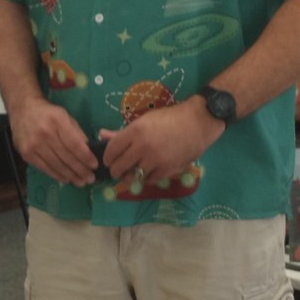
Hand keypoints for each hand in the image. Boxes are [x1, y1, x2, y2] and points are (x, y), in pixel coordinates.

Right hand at [9, 96, 100, 185]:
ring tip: (81, 182)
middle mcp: (44, 133)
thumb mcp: (65, 116)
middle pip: (66, 157)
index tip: (94, 165)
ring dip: (71, 176)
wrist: (23, 109)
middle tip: (90, 178)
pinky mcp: (26, 154)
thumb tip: (88, 151)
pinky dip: (57, 175)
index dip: (85, 157)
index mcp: (57, 121)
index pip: (74, 144)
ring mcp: (33, 145)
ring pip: (56, 165)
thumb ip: (76, 133)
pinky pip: (45, 168)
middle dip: (80, 170)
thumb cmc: (48, 113)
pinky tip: (66, 179)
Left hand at [99, 99, 218, 183]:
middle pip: (119, 166)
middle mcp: (142, 146)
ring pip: (133, 176)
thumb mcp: (145, 120)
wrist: (198, 122)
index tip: (108, 161)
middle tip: (117, 171)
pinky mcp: (167, 169)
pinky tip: (147, 173)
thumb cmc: (170, 118)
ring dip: (130, 177)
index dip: (107, 158)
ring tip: (131, 174)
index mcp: (135, 131)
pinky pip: (150, 180)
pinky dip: (147, 178)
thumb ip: (122, 132)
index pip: (112, 149)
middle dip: (116, 171)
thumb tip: (101, 134)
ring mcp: (155, 159)